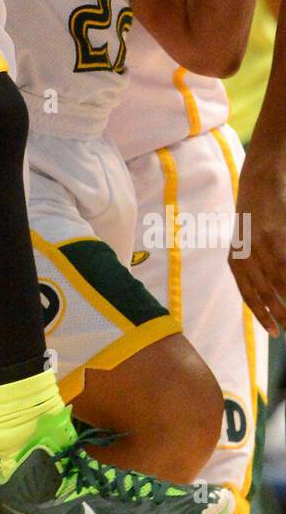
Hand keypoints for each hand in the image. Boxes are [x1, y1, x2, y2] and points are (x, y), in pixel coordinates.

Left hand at [232, 146, 285, 334]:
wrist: (260, 180)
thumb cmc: (255, 215)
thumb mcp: (246, 241)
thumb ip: (253, 267)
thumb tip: (268, 298)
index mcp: (235, 258)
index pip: (248, 294)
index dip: (262, 315)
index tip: (275, 333)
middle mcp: (243, 252)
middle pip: (263, 291)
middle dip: (279, 314)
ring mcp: (259, 243)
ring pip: (278, 281)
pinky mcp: (275, 233)